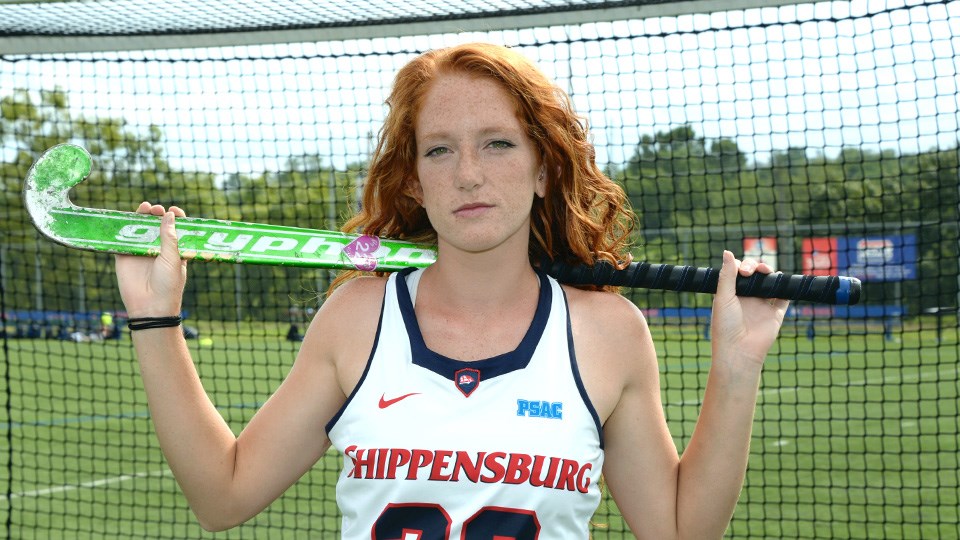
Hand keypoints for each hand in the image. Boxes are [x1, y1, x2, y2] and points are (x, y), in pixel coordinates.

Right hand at [115, 202, 187, 317]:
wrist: (150, 307)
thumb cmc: (168, 285)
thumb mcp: (173, 259)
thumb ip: (169, 237)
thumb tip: (170, 215)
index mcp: (174, 251)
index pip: (175, 230)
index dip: (176, 219)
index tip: (175, 210)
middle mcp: (157, 250)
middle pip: (156, 226)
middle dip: (157, 215)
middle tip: (156, 209)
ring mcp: (140, 253)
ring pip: (138, 230)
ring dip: (141, 217)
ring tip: (145, 208)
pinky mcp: (124, 258)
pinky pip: (121, 240)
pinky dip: (121, 229)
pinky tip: (124, 217)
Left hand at [710, 250, 788, 368]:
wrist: (739, 351)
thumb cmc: (725, 326)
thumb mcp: (723, 297)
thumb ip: (727, 275)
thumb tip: (727, 252)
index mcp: (732, 294)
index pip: (739, 271)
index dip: (741, 266)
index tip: (741, 271)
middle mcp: (747, 298)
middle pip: (755, 274)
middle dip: (755, 266)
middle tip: (751, 272)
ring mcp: (762, 305)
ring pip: (770, 282)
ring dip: (770, 273)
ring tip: (765, 272)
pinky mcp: (776, 313)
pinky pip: (785, 297)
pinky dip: (787, 287)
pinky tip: (783, 281)